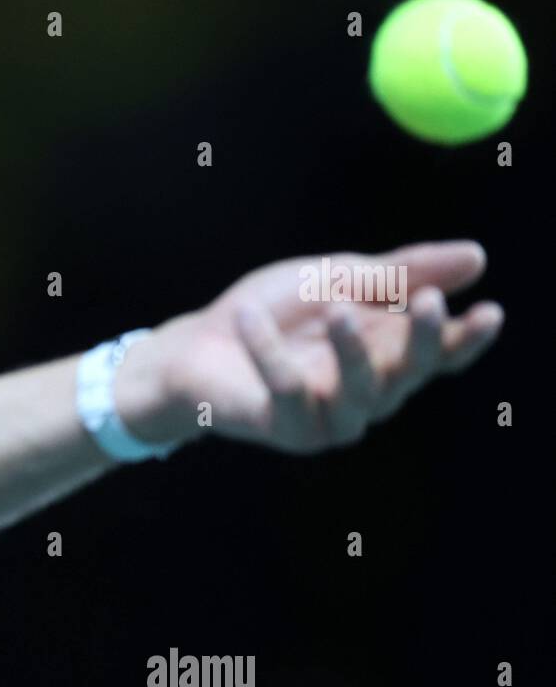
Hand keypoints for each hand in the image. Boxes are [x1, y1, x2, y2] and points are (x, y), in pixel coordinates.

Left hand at [115, 241, 504, 453]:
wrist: (196, 345)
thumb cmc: (272, 312)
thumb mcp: (338, 278)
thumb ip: (401, 272)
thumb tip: (477, 257)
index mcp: (387, 354)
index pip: (439, 354)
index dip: (465, 339)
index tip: (489, 312)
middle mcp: (367, 393)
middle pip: (408, 373)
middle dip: (421, 339)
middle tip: (428, 301)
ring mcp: (329, 418)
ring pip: (359, 394)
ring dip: (354, 353)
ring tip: (339, 310)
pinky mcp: (285, 429)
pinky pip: (287, 392)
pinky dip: (268, 352)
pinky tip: (252, 318)